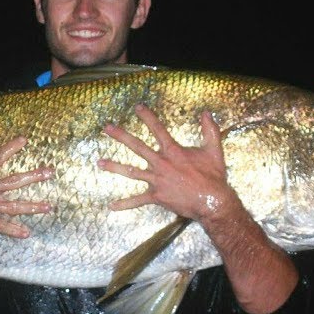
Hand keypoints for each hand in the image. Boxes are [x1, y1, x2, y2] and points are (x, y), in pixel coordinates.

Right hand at [0, 135, 53, 242]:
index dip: (11, 148)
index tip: (25, 140)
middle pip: (14, 181)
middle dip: (34, 176)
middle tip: (50, 172)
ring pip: (14, 205)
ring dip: (32, 207)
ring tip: (48, 207)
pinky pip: (2, 226)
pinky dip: (13, 230)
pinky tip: (26, 233)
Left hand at [97, 104, 235, 222]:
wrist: (212, 201)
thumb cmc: (214, 176)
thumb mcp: (214, 149)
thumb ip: (210, 130)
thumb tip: (207, 113)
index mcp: (173, 151)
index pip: (157, 129)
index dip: (147, 116)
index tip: (137, 107)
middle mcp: (161, 163)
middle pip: (137, 146)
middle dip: (120, 136)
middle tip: (107, 128)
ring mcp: (157, 180)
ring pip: (131, 172)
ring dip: (114, 166)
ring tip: (99, 162)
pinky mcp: (157, 196)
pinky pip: (138, 200)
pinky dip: (125, 204)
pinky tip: (112, 206)